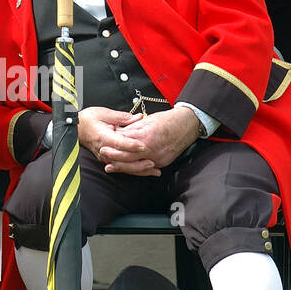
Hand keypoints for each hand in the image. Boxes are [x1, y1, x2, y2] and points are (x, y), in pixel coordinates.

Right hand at [78, 106, 147, 172]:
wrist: (76, 128)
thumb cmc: (88, 119)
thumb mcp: (104, 113)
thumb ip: (122, 117)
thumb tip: (138, 118)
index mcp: (103, 137)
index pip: (119, 143)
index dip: (132, 145)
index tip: (144, 146)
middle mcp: (104, 150)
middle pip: (123, 160)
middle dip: (138, 163)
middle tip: (152, 162)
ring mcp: (105, 157)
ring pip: (123, 167)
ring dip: (139, 170)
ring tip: (153, 171)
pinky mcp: (107, 160)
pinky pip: (121, 167)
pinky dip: (134, 170)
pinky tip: (145, 171)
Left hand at [80, 106, 199, 175]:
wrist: (187, 125)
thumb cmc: (168, 120)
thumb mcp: (147, 120)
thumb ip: (132, 128)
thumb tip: (119, 133)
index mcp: (146, 136)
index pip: (125, 144)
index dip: (113, 146)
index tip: (103, 146)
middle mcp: (151, 149)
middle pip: (128, 158)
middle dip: (114, 158)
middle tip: (104, 157)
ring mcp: (158, 158)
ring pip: (136, 166)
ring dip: (122, 167)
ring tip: (111, 167)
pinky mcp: (162, 162)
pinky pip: (146, 168)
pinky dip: (136, 169)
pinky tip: (128, 169)